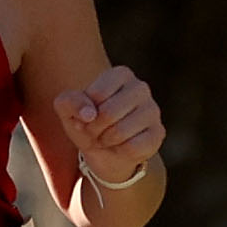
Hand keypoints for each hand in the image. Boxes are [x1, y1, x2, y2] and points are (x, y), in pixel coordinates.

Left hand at [56, 64, 162, 187]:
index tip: (86, 116)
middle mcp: (141, 88)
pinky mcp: (158, 133)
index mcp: (121, 74)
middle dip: (94, 129)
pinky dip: (120, 151)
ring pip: (120, 132)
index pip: (96, 95)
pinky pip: (133, 147)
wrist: (104, 152)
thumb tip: (88, 114)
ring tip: (106, 138)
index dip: (85, 112)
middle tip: (94, 131)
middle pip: (108, 113)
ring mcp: (153, 110)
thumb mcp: (68, 110)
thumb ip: (69, 102)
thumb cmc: (87, 123)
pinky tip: (121, 146)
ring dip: (105, 141)